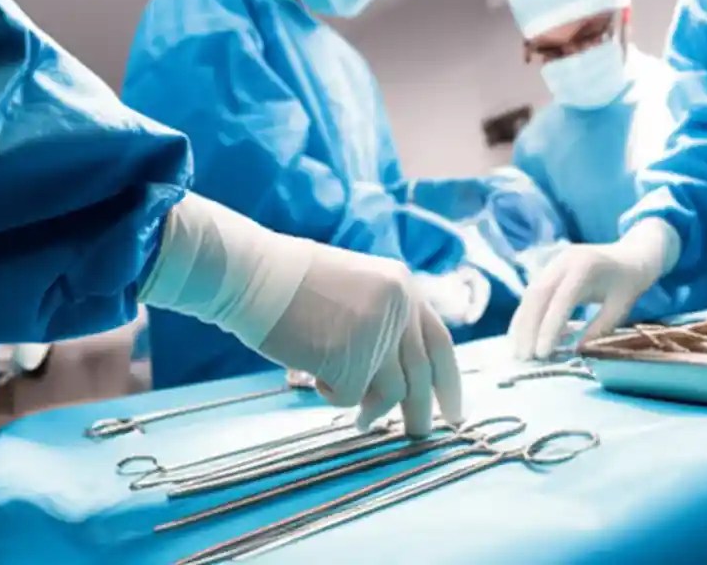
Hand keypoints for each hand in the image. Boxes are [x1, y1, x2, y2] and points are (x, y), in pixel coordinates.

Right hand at [258, 245, 464, 435]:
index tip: (455, 412)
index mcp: (402, 286)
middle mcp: (397, 308)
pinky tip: (313, 377)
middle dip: (421, 411)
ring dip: (374, 411)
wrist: (251, 271)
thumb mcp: (356, 286)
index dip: (450, 382)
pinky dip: (332, 395)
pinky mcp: (348, 358)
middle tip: (419, 433)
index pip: (439, 343)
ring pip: (390, 392)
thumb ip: (384, 320)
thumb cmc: (290, 283)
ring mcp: (375, 333)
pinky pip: (349, 396)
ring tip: (361, 420)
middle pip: (421, 374)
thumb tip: (399, 378)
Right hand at [509, 219, 676, 360]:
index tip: (542, 353)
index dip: (549, 327)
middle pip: (538, 295)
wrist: (629, 256)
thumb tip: (574, 351)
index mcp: (585, 267)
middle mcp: (563, 261)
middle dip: (528, 328)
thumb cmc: (628, 284)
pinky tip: (521, 336)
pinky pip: (532, 294)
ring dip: (522, 324)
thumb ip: (598, 328)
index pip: (561, 299)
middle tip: (525, 357)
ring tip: (520, 352)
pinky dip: (526, 316)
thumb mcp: (620, 308)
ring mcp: (553, 264)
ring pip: (530, 295)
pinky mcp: (547, 271)